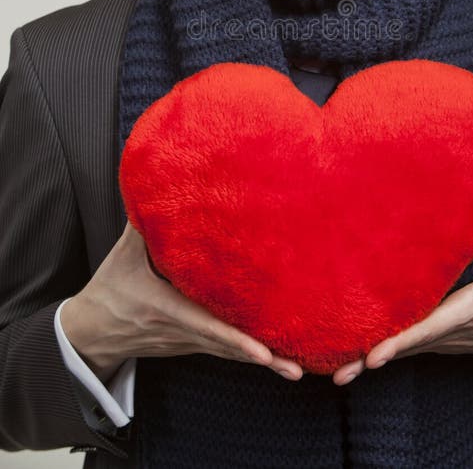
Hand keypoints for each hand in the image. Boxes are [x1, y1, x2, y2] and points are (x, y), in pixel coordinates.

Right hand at [61, 222, 302, 383]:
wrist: (91, 333)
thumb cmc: (109, 289)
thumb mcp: (122, 256)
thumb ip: (142, 225)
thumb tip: (154, 187)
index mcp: (164, 308)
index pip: (205, 325)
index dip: (234, 338)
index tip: (262, 351)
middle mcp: (180, 332)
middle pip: (226, 347)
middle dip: (263, 358)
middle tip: (297, 369)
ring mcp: (187, 343)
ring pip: (228, 354)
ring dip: (263, 363)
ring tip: (296, 370)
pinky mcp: (191, 345)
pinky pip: (224, 351)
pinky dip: (248, 355)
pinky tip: (277, 360)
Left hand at [332, 187, 472, 384]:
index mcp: (471, 310)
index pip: (431, 327)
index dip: (401, 340)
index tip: (374, 355)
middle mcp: (452, 332)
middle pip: (408, 347)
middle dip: (372, 356)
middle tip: (339, 372)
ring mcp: (443, 341)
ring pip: (404, 351)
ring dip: (370, 359)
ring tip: (337, 370)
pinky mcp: (437, 342)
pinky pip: (407, 347)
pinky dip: (382, 351)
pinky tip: (353, 357)